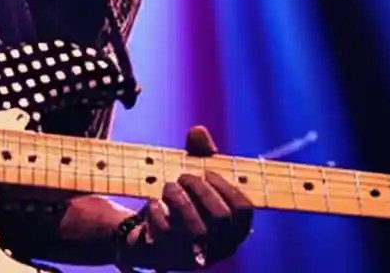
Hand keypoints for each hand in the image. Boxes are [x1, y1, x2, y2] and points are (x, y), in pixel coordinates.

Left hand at [121, 126, 253, 270]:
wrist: (145, 232)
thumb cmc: (180, 201)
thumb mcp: (194, 176)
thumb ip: (200, 153)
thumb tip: (198, 131)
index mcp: (233, 229)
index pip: (244, 210)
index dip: (226, 186)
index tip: (208, 171)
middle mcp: (218, 248)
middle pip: (220, 218)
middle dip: (201, 189)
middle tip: (184, 176)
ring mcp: (194, 257)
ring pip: (195, 229)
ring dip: (179, 199)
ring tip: (169, 186)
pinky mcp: (167, 258)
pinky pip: (166, 235)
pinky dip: (159, 212)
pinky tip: (154, 203)